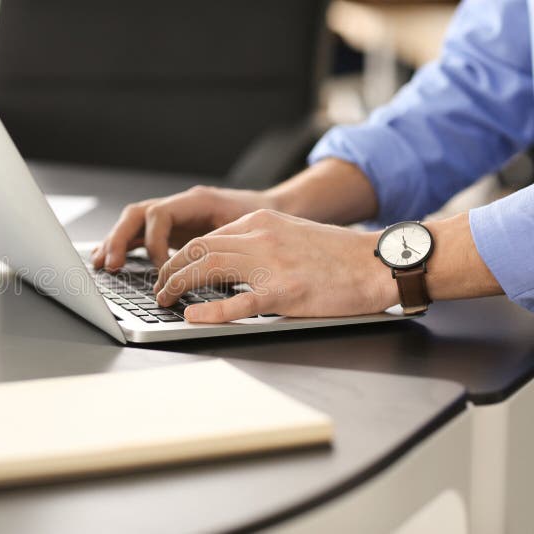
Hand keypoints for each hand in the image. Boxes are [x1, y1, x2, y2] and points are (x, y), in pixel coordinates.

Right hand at [92, 185, 272, 269]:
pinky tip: (112, 261)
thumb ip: (223, 247)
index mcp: (197, 201)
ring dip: (116, 243)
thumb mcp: (248, 232)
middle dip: (120, 239)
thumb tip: (201, 271)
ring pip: (134, 223)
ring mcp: (175, 216)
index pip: (160, 215)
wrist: (276, 209)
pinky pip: (143, 234)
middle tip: (111, 264)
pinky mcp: (174, 229)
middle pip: (137, 214)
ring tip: (102, 264)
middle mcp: (181, 205)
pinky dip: (126, 247)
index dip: (155, 243)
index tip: (164, 270)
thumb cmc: (267, 221)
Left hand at [152, 209, 396, 321]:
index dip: (182, 256)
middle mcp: (260, 238)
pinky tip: (192, 316)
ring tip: (165, 300)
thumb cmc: (338, 254)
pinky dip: (209, 311)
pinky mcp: (284, 293)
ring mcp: (271, 265)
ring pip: (207, 269)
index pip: (207, 237)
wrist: (378, 262)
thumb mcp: (292, 232)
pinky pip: (237, 302)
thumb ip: (259, 240)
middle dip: (170, 269)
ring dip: (178, 285)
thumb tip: (225, 256)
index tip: (171, 271)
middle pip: (198, 249)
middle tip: (159, 288)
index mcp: (261, 221)